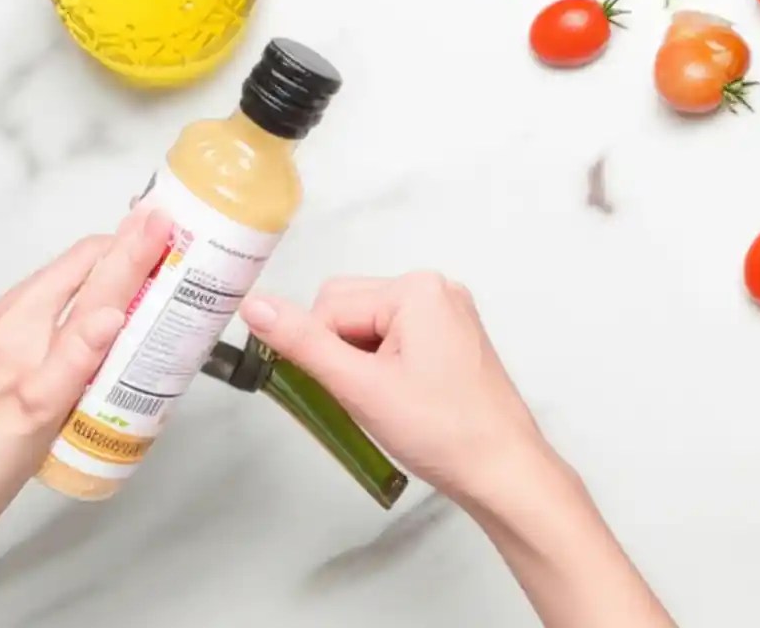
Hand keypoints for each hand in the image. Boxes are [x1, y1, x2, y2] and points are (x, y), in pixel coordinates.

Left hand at [0, 210, 171, 610]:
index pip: (81, 267)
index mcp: (12, 330)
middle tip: (168, 255)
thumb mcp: (38, 412)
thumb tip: (116, 308)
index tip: (165, 225)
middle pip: (69, 280)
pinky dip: (69, 327)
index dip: (126, 245)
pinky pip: (33, 335)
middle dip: (119, 264)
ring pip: (51, 307)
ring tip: (142, 296)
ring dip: (97, 294)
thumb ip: (76, 356)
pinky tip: (85, 349)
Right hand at [238, 272, 549, 504]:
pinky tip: (404, 400)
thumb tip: (257, 305)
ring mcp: (449, 315)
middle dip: (345, 356)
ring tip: (392, 402)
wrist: (502, 470)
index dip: (325, 354)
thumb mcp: (359, 385)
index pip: (329, 304)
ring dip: (364, 365)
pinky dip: (385, 369)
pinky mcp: (452, 340)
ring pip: (369, 329)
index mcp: (417, 289)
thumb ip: (302, 342)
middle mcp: (437, 291)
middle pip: (349, 310)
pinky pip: (396, 341)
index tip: (347, 390)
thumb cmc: (447, 432)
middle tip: (371, 397)